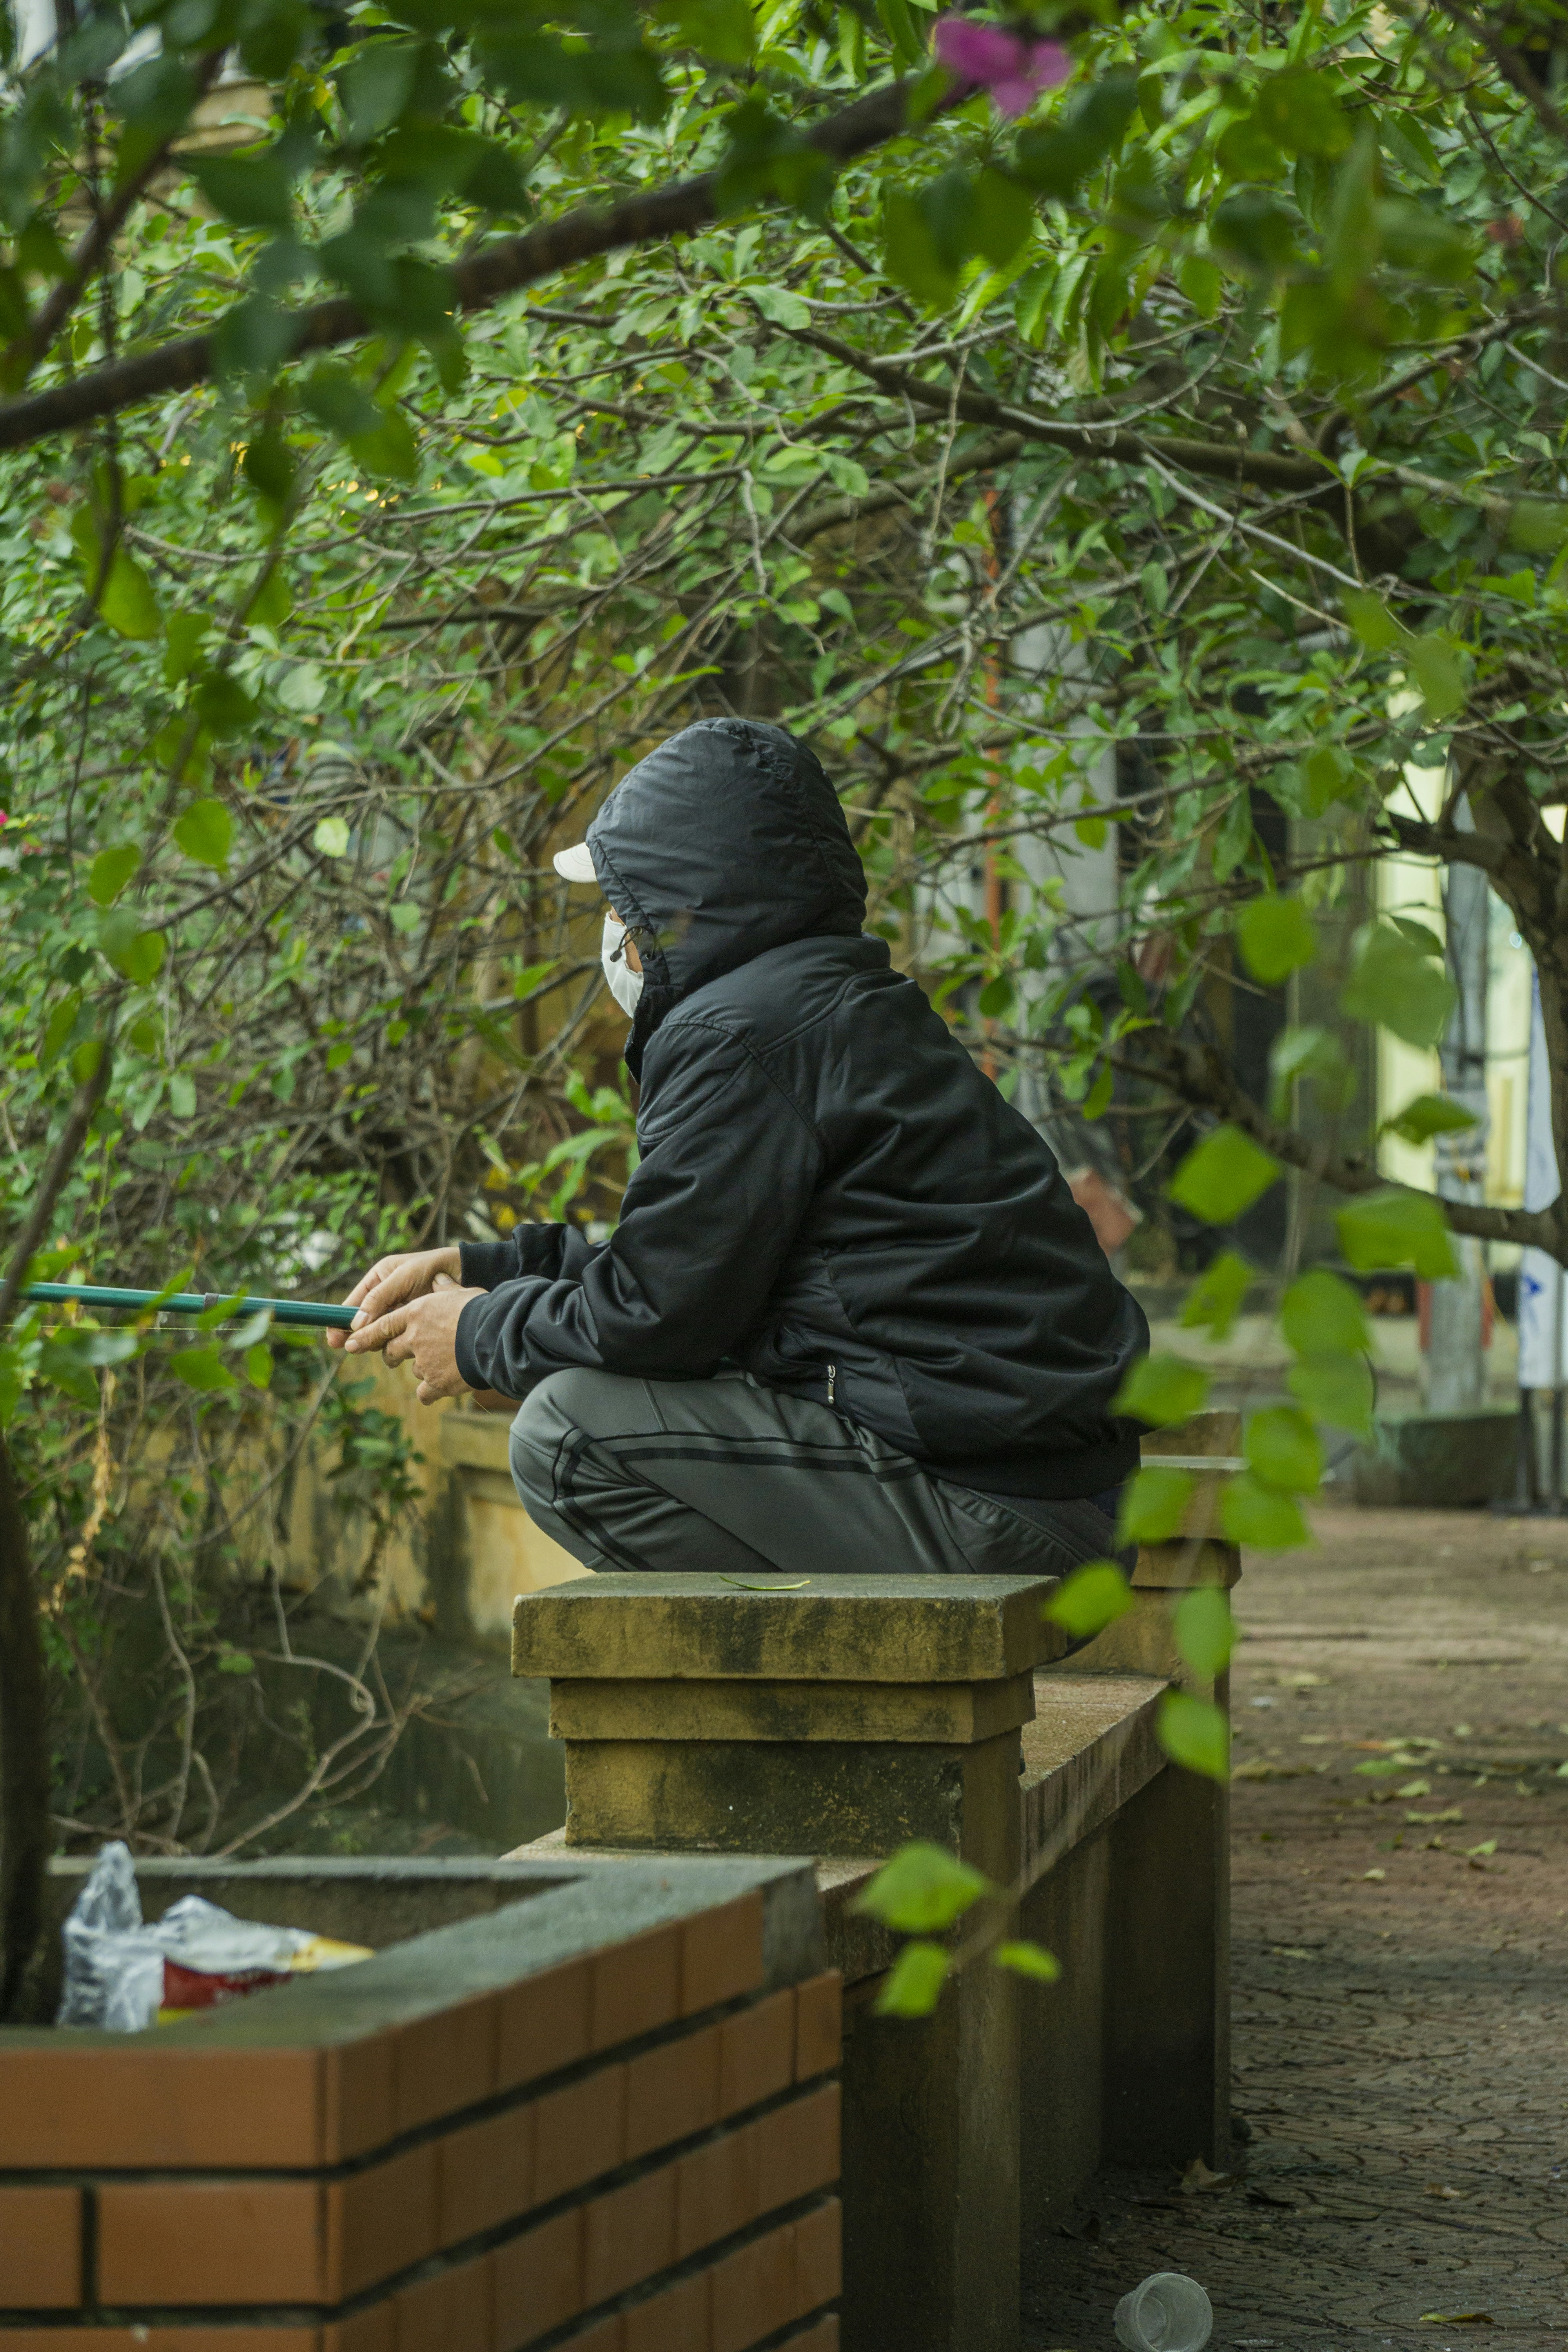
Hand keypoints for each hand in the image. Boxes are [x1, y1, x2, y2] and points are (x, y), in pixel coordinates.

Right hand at [328, 1247, 461, 1349]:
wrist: (467, 1273)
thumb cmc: (433, 1268)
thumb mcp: (403, 1277)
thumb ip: (379, 1298)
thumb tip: (356, 1324)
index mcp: (377, 1280)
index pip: (351, 1304)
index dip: (340, 1323)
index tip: (335, 1341)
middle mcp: (385, 1297)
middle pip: (364, 1324)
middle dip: (363, 1336)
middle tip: (363, 1347)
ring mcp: (399, 1312)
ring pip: (381, 1334)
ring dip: (384, 1340)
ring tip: (394, 1339)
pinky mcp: (413, 1324)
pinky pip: (399, 1338)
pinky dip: (400, 1342)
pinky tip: (409, 1341)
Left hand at [345, 1275, 484, 1403]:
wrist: (494, 1336)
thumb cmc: (480, 1309)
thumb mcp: (460, 1292)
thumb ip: (445, 1289)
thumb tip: (440, 1279)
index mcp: (416, 1313)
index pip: (382, 1325)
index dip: (365, 1335)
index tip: (350, 1343)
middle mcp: (414, 1337)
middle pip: (391, 1349)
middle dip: (390, 1353)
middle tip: (394, 1356)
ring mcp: (424, 1361)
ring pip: (413, 1368)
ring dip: (421, 1367)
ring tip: (440, 1364)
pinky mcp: (436, 1382)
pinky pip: (424, 1392)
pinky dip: (428, 1392)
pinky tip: (436, 1389)